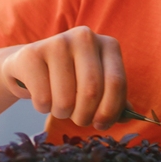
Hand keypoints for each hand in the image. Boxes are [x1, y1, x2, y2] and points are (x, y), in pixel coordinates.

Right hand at [0, 26, 126, 129]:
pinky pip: (43, 98)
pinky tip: (42, 96)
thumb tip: (131, 116)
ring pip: (66, 99)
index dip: (110, 111)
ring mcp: (57, 42)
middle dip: (85, 116)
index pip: (117, 83)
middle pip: (92, 91)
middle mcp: (85, 37)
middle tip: (79, 120)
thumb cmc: (70, 79)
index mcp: (108, 44)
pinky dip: (43, 107)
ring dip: (62, 113)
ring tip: (59, 106)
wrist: (29, 65)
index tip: (100, 124)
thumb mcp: (96, 84)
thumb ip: (115, 99)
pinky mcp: (32, 53)